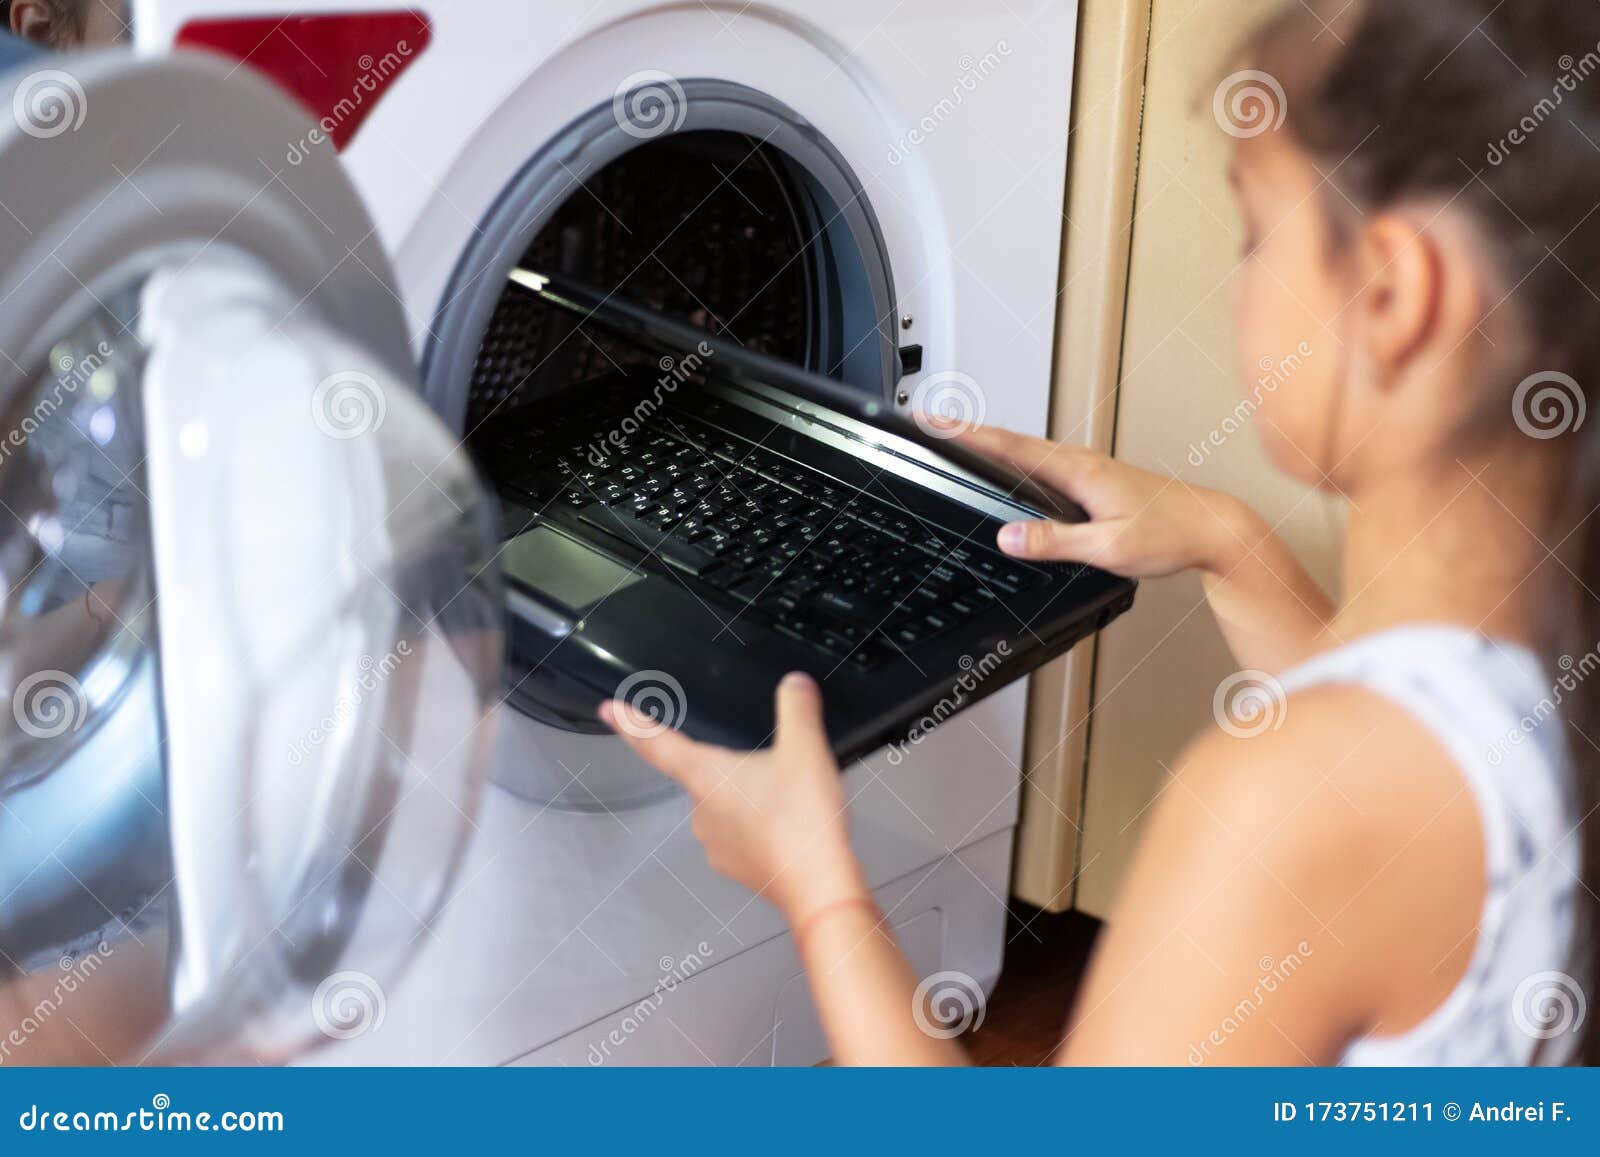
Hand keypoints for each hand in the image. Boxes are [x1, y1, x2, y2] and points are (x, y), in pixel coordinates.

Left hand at [600, 672, 867, 922]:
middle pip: (705, 774)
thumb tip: (794, 684)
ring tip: (787, 799)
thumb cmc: (803, 821)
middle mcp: (701, 810)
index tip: (610, 711)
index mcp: (706, 775)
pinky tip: (786, 826)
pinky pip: (740, 836)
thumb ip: (797, 709)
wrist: (818, 885)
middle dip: (734, 768)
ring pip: (725, 806)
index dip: (632, 724)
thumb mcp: (806, 750)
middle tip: (773, 769)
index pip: (656, 743)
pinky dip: (759, 827)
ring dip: (748, 799)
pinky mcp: (734, 866)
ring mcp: (715, 842)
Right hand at [952, 424, 1245, 577]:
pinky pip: (1044, 463)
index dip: (969, 435)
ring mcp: (1087, 468)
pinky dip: (1016, 458)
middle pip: (1012, 440)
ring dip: (991, 442)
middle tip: (931, 424)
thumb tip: (1008, 536)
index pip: (1011, 447)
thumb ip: (1054, 541)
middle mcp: (1081, 461)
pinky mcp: (1094, 479)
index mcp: (1079, 471)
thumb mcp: (1108, 547)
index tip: (935, 423)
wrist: (1210, 527)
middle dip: (969, 431)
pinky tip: (1009, 467)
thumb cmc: (1169, 534)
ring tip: (957, 440)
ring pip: (1028, 450)